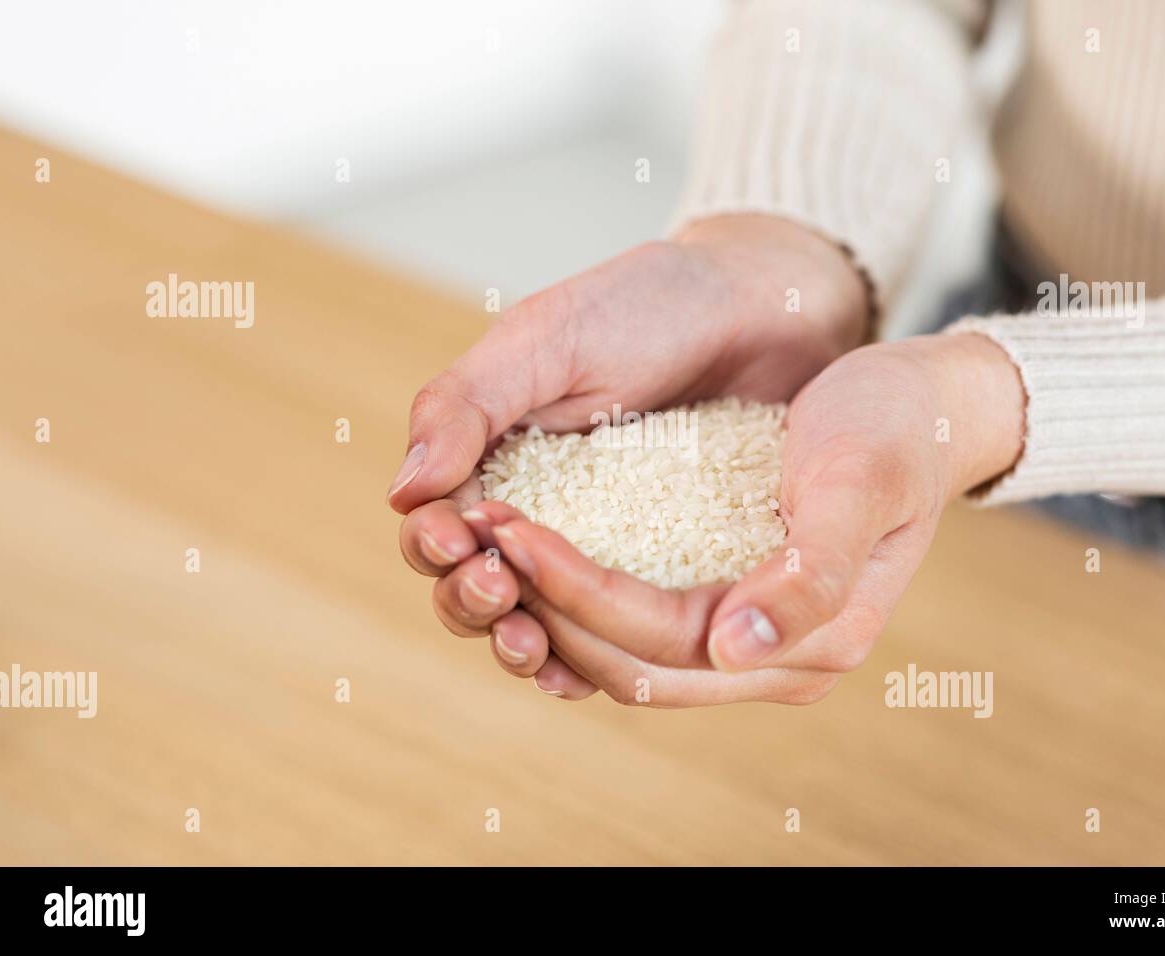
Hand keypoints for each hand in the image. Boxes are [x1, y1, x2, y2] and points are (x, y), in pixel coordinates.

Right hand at [390, 215, 869, 688]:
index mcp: (492, 458)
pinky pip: (615, 629)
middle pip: (475, 587)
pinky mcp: (660, 569)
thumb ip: (467, 405)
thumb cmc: (647, 306)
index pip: (439, 523)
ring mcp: (598, 547)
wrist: (762, 308)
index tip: (459, 540)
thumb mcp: (546, 340)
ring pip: (538, 621)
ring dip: (522, 643)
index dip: (437, 544)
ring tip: (535, 644)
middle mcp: (537, 511)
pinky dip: (592, 658)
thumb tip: (403, 490)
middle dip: (473, 600)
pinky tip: (589, 673)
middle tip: (498, 589)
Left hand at [461, 332, 1023, 705]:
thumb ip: (811, 573)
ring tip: (490, 539)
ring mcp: (747, 638)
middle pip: (629, 664)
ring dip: (547, 606)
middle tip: (478, 535)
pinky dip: (575, 590)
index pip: (664, 642)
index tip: (512, 528)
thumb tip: (734, 648)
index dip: (579, 592)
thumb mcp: (862, 479)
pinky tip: (531, 543)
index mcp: (814, 640)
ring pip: (620, 654)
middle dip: (544, 607)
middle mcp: (774, 658)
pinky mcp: (721, 601)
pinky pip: (631, 621)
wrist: (917, 405)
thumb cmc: (893, 426)